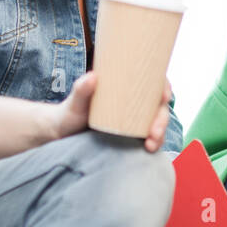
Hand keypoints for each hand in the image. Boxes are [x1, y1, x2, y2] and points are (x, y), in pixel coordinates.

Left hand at [50, 74, 171, 153]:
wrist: (61, 135)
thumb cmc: (69, 113)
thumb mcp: (75, 101)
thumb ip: (81, 89)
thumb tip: (93, 76)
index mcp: (126, 86)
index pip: (153, 82)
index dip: (164, 87)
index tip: (164, 96)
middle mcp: (134, 102)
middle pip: (158, 106)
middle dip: (162, 119)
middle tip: (154, 132)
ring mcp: (134, 120)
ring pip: (156, 123)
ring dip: (161, 134)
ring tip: (151, 145)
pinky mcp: (131, 135)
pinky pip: (149, 138)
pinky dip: (154, 143)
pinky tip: (150, 149)